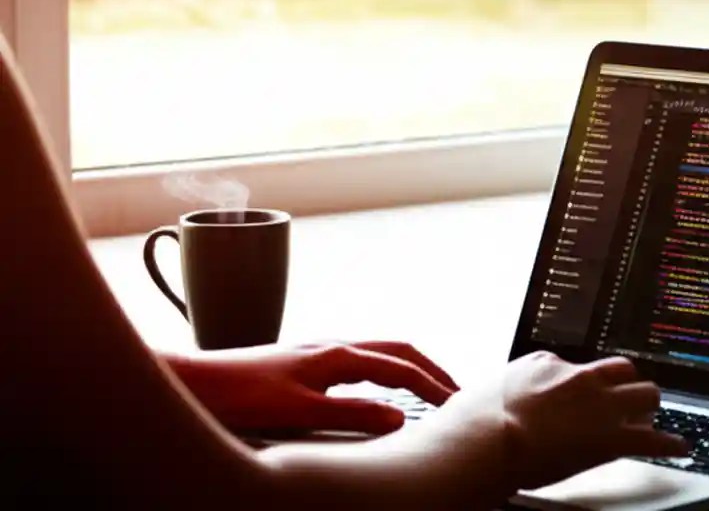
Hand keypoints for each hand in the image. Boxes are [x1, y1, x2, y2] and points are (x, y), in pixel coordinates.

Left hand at [163, 340, 458, 435]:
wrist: (192, 381)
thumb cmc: (237, 394)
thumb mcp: (297, 411)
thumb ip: (350, 414)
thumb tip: (399, 417)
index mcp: (336, 356)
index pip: (401, 368)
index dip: (434, 386)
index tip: (459, 404)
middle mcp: (331, 348)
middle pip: (397, 350)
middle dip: (431, 368)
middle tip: (457, 390)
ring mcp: (317, 354)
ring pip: (378, 353)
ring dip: (409, 368)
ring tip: (428, 387)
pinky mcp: (303, 365)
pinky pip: (359, 362)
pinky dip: (384, 372)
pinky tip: (376, 390)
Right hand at [437, 351, 687, 491]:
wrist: (483, 443)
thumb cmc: (473, 423)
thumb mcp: (489, 389)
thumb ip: (511, 389)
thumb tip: (508, 397)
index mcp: (548, 363)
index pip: (578, 367)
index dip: (584, 384)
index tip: (584, 394)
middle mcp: (579, 377)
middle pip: (622, 370)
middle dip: (626, 386)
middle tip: (625, 401)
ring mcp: (599, 406)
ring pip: (646, 394)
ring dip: (647, 407)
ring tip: (648, 418)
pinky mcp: (611, 437)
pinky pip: (653, 438)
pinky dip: (669, 443)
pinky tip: (678, 446)